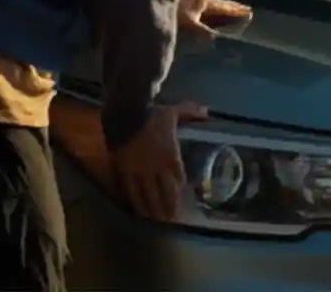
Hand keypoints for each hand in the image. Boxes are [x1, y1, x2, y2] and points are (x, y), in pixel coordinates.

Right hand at [110, 101, 208, 221]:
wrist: (126, 114)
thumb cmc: (152, 114)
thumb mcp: (173, 112)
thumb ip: (190, 113)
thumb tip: (206, 112)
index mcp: (171, 156)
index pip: (178, 177)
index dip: (180, 188)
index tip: (182, 197)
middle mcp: (157, 168)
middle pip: (164, 191)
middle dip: (168, 206)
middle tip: (170, 219)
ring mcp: (140, 172)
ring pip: (147, 195)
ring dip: (151, 208)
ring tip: (155, 219)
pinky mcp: (124, 172)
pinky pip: (130, 190)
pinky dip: (134, 201)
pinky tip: (137, 209)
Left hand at [178, 0, 251, 37]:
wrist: (151, 2)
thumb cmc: (173, 15)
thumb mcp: (192, 26)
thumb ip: (207, 33)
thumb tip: (219, 39)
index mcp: (207, 2)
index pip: (227, 8)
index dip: (238, 12)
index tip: (250, 13)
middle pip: (222, 4)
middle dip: (234, 8)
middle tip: (246, 11)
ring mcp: (194, 0)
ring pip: (214, 5)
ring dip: (224, 10)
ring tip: (232, 13)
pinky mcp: (186, 4)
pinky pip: (206, 8)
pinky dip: (214, 12)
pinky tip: (210, 16)